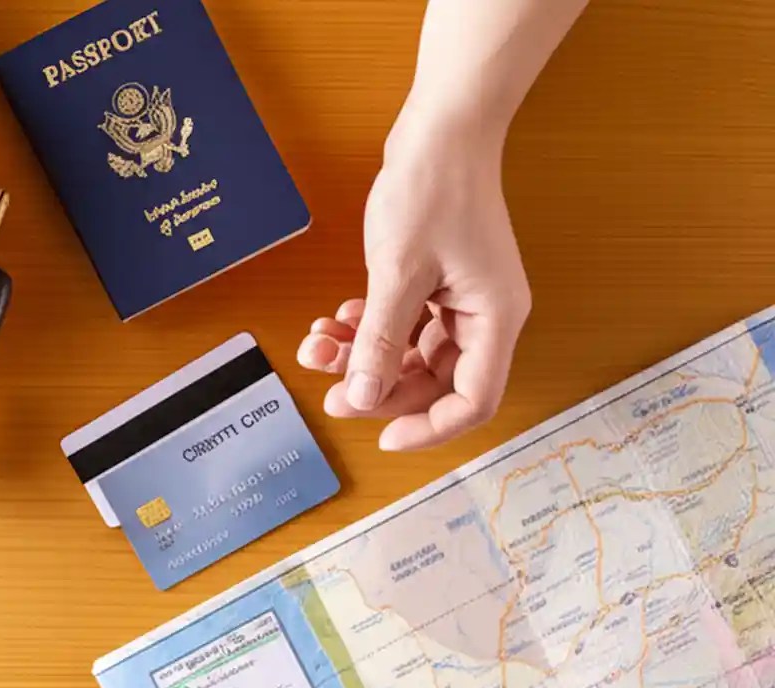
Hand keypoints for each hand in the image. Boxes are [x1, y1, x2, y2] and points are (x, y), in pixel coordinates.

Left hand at [298, 122, 531, 450]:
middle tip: (327, 389)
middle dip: (378, 387)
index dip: (428, 427)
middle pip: (434, 382)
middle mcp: (484, 316)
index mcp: (494, 319)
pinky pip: (404, 324)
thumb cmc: (432, 190)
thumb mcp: (397, 273)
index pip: (472, 401)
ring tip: (317, 344)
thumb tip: (363, 397)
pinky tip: (335, 318)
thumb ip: (379, 341)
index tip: (380, 437)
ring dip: (365, 355)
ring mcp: (462, 298)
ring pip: (411, 353)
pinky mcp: (438, 282)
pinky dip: (370, 327)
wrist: (440, 128)